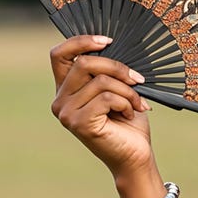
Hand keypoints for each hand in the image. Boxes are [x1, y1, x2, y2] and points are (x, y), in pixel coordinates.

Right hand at [49, 34, 152, 175]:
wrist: (135, 156)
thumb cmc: (128, 123)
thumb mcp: (117, 90)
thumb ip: (107, 71)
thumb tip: (112, 46)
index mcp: (66, 89)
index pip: (59, 54)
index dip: (81, 41)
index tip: (108, 41)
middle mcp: (60, 100)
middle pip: (84, 63)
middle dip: (117, 68)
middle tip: (138, 79)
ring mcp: (66, 112)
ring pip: (100, 81)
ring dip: (128, 91)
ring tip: (137, 104)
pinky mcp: (78, 122)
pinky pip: (106, 98)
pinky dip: (126, 103)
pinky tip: (129, 115)